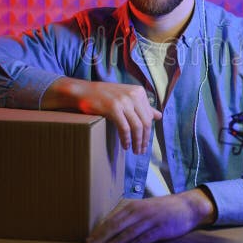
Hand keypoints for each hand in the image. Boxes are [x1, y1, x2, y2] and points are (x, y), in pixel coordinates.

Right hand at [42, 78, 161, 153]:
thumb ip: (143, 106)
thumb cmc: (104, 96)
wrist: (83, 91)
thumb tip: (159, 116)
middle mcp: (133, 95)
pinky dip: (126, 139)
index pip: (149, 116)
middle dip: (144, 139)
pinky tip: (125, 146)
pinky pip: (125, 128)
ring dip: (137, 142)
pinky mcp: (113, 108)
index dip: (148, 132)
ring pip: (137, 126)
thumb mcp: (126, 97)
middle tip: (140, 151)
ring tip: (135, 151)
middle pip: (145, 122)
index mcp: (139, 92)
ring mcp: (123, 100)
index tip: (144, 143)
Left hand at [84, 188, 216, 242]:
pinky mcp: (162, 228)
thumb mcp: (144, 208)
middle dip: (101, 237)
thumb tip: (109, 228)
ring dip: (115, 242)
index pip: (111, 220)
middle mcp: (140, 211)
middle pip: (117, 225)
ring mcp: (151, 219)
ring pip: (129, 232)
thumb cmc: (163, 209)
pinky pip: (146, 237)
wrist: (187, 206)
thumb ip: (129, 217)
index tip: (87, 241)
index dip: (98, 231)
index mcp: (133, 206)